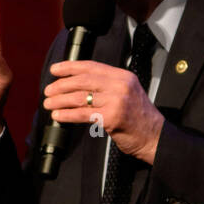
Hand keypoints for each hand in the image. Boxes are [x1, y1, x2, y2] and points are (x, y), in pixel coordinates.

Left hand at [43, 60, 162, 164]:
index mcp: (123, 76)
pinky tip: (58, 116)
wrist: (155, 138)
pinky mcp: (112, 117)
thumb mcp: (127, 93)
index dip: (70, 67)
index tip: (55, 70)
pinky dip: (67, 115)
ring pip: (80, 97)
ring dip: (60, 100)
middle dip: (61, 85)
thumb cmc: (139, 119)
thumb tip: (77, 84)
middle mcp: (120, 85)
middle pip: (83, 80)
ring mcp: (117, 101)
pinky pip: (82, 114)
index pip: (91, 66)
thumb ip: (107, 86)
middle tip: (48, 90)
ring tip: (49, 104)